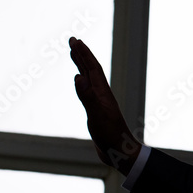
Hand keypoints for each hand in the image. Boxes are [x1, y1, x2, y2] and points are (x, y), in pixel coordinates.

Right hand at [69, 37, 141, 174]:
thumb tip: (77, 76)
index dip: (84, 53)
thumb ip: (87, 96)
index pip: (92, 68)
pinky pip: (87, 91)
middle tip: (72, 40)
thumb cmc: (111, 135)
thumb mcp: (96, 115)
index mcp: (102, 92)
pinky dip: (82, 82)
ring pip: (89, 79)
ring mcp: (99, 102)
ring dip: (81, 65)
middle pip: (91, 69)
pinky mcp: (96, 111)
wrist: (120, 152)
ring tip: (74, 55)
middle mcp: (101, 94)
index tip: (75, 40)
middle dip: (81, 54)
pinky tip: (80, 82)